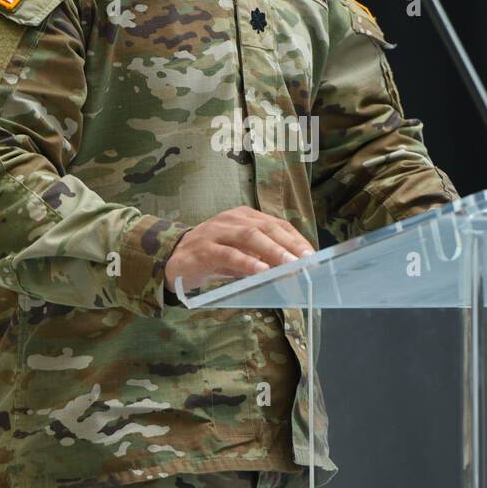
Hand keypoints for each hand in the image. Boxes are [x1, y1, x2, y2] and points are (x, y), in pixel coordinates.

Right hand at [164, 205, 314, 293]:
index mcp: (245, 216)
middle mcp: (232, 219)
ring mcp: (217, 232)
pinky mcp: (205, 249)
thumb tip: (293, 268)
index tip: (312, 255)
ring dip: (273, 251)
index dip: (296, 239)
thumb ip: (263, 256)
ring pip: (250, 237)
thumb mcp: (242, 252)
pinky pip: (229, 254)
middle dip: (289, 244)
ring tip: (290, 265)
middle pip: (266, 228)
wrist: (173, 259)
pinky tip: (261, 271)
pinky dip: (247, 262)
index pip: (277, 224)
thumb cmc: (214, 256)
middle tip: (307, 260)